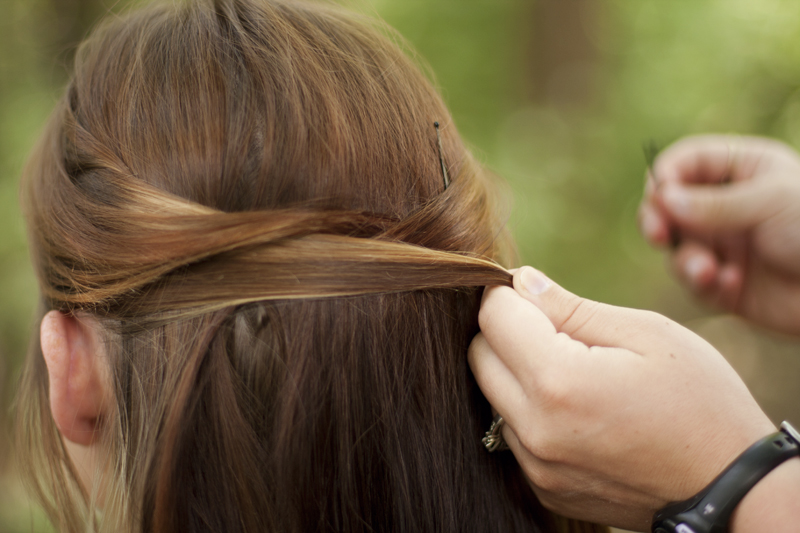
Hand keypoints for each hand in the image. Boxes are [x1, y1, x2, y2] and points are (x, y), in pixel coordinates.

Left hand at [468, 267, 774, 530]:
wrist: (730, 488)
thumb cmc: (699, 402)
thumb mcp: (646, 335)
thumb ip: (571, 308)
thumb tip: (521, 281)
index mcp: (559, 383)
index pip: (493, 318)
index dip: (510, 295)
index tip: (536, 294)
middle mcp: (535, 430)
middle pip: (480, 356)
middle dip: (507, 331)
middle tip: (556, 329)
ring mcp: (537, 465)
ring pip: (492, 396)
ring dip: (516, 372)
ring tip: (574, 370)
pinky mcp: (544, 488)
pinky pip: (512, 433)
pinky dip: (529, 411)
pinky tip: (575, 407)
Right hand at [638, 135, 799, 334]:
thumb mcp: (771, 202)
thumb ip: (713, 203)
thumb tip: (662, 199)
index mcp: (741, 170)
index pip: (683, 163)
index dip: (664, 177)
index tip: (661, 196)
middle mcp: (724, 206)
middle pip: (666, 206)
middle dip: (657, 220)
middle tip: (658, 235)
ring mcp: (723, 244)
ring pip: (676, 248)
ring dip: (686, 260)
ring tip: (708, 271)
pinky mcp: (723, 283)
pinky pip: (694, 282)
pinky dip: (706, 285)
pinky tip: (733, 285)